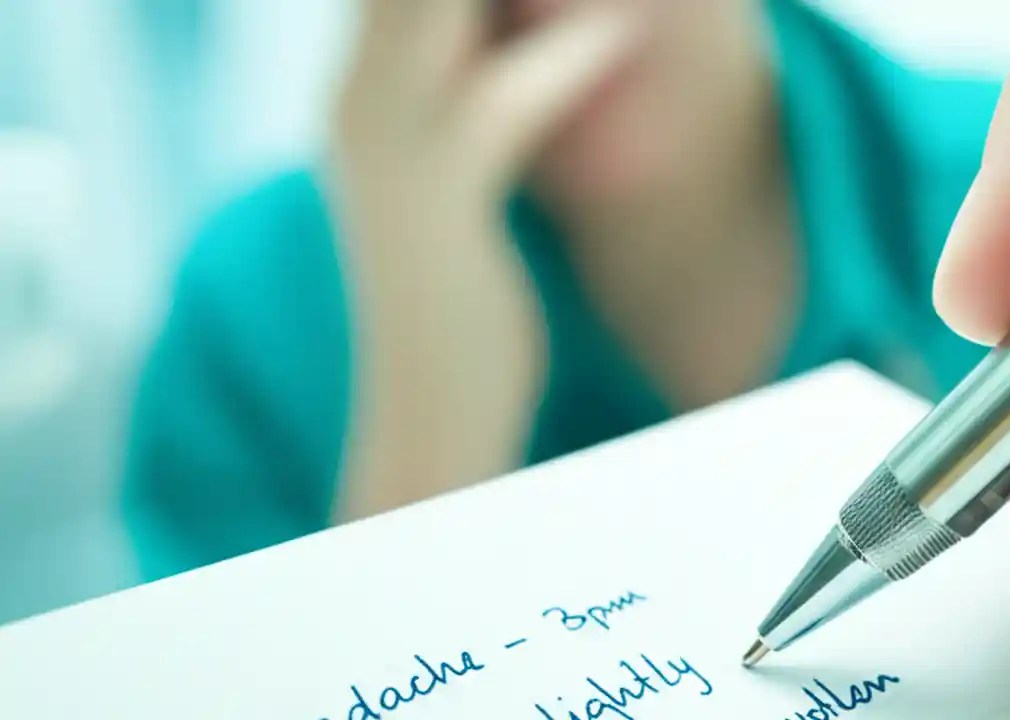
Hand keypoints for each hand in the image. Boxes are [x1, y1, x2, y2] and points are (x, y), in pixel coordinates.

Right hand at [332, 0, 637, 517]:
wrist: (427, 412)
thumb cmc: (454, 300)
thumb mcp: (449, 184)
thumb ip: (467, 104)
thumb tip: (503, 58)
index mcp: (359, 96)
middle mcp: (356, 108)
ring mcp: (388, 153)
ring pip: (441, 13)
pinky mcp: (436, 205)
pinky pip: (498, 106)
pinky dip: (561, 66)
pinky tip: (623, 36)